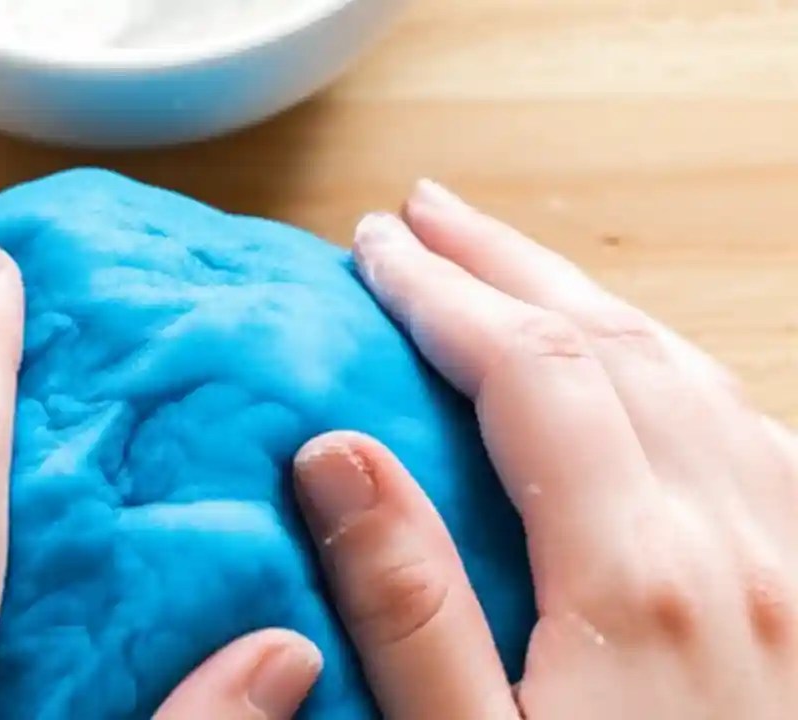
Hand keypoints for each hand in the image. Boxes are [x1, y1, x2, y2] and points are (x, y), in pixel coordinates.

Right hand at [291, 181, 797, 717]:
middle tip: (428, 215)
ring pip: (693, 372)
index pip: (531, 370)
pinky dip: (673, 371)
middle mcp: (739, 544)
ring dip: (588, 300)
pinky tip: (641, 375)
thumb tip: (333, 455)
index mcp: (640, 578)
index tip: (375, 248)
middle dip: (508, 262)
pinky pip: (752, 435)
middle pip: (615, 341)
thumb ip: (408, 608)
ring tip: (509, 267)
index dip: (444, 293)